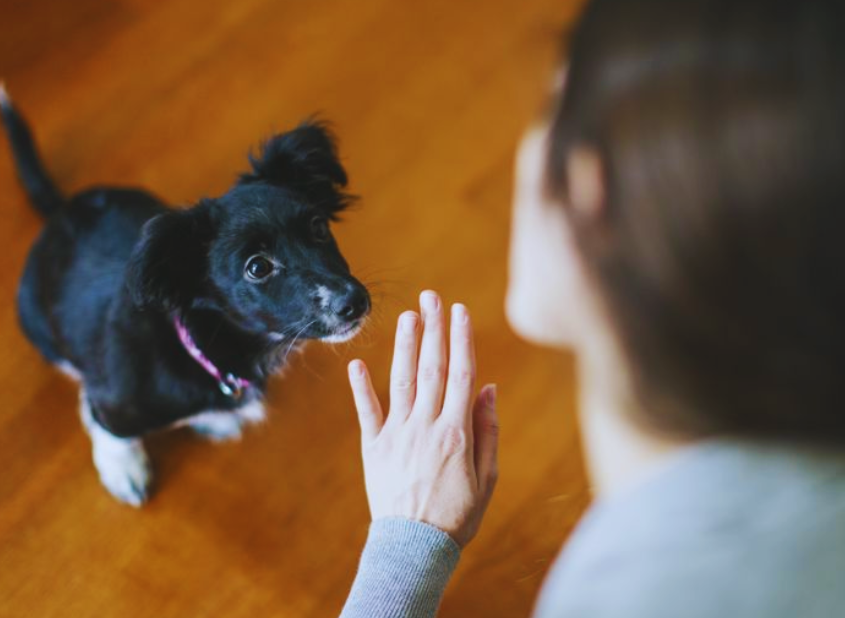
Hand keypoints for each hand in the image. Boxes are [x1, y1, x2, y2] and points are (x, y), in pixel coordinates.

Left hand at [347, 290, 498, 546]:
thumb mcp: (487, 476)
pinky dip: (361, 387)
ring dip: (404, 346)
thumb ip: (487, 429)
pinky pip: (367, 412)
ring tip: (407, 315)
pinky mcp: (374, 448)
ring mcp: (397, 435)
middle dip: (433, 329)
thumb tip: (487, 387)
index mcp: (457, 431)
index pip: (461, 373)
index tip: (460, 310)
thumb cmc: (459, 514)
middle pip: (432, 368)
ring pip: (402, 381)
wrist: (415, 547)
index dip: (461, 339)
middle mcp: (426, 426)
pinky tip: (358, 362)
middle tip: (431, 296)